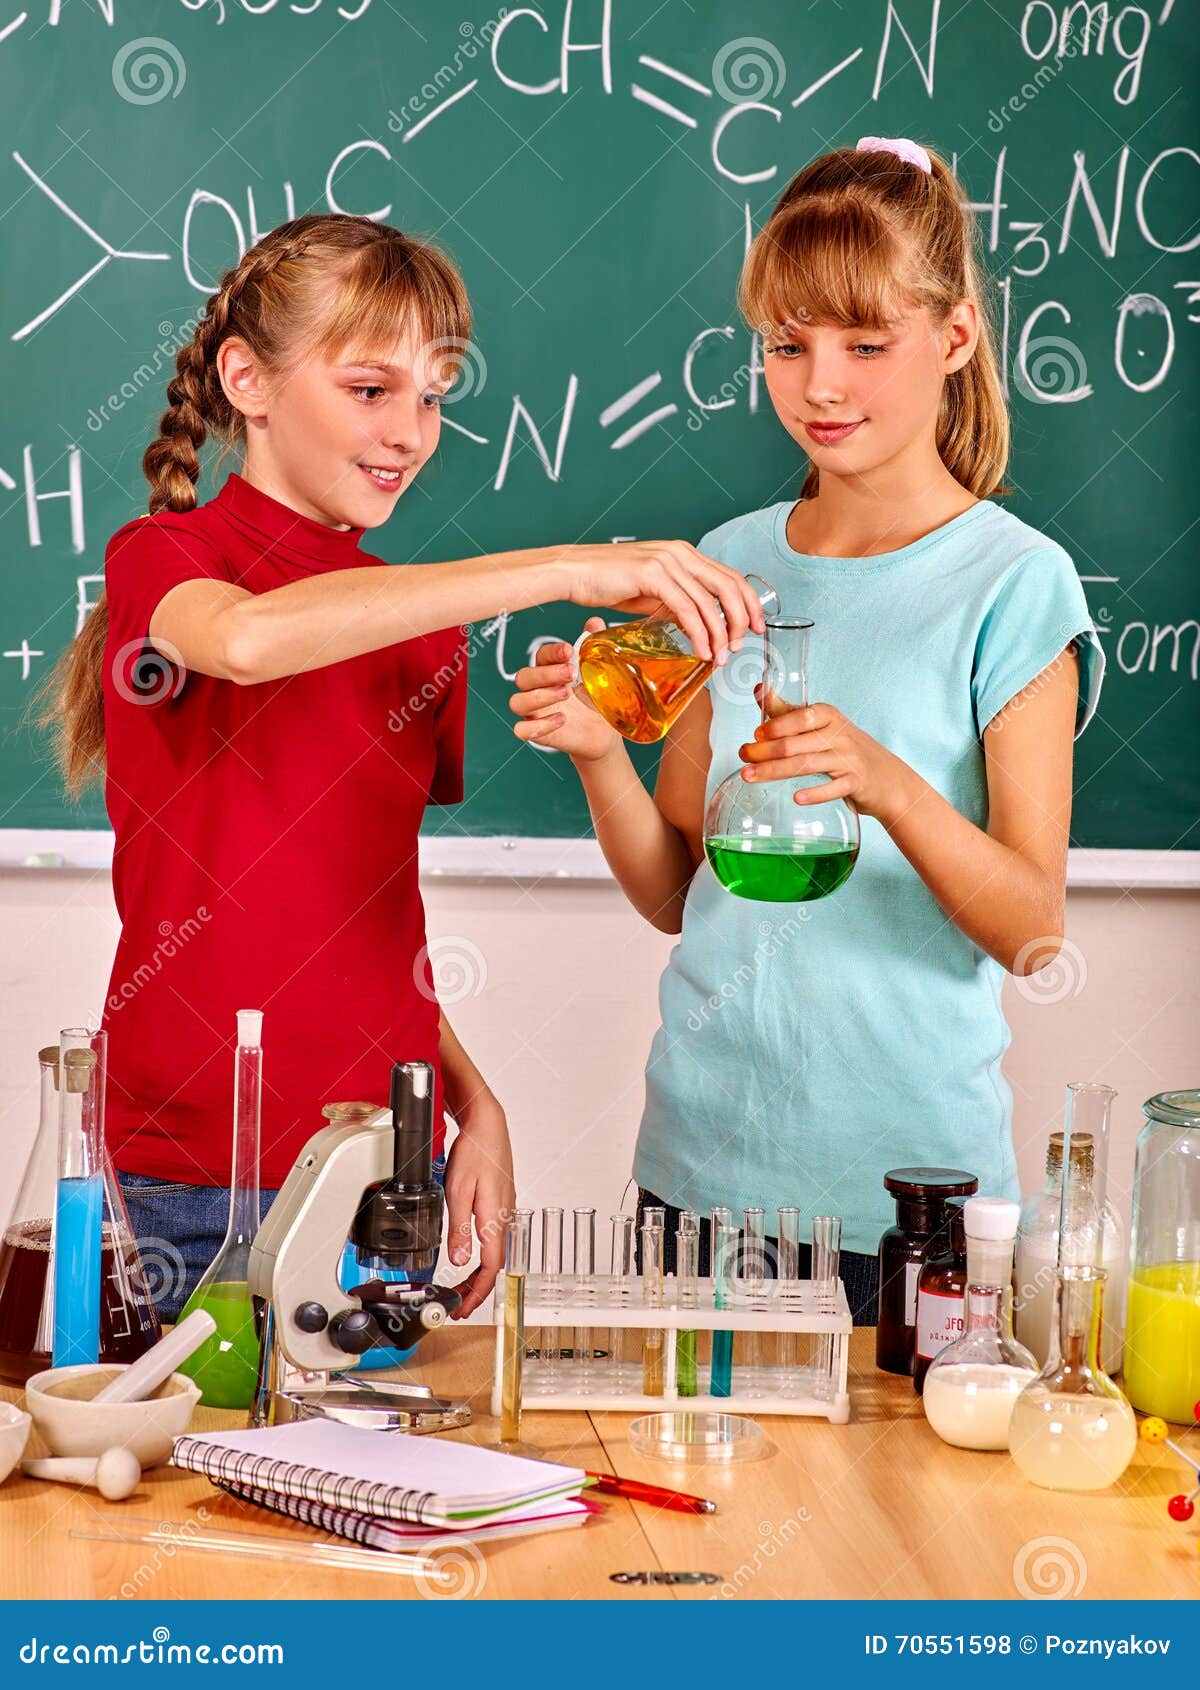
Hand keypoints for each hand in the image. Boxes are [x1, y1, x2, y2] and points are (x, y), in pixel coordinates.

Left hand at [442, 1094, 515, 1317]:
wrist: (487, 1124)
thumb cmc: (475, 1150)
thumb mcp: (457, 1190)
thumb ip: (458, 1227)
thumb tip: (458, 1260)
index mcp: (495, 1218)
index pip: (490, 1267)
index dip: (477, 1292)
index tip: (463, 1306)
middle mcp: (505, 1217)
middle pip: (495, 1265)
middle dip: (478, 1289)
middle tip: (460, 1303)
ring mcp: (505, 1209)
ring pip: (496, 1252)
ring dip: (480, 1273)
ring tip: (463, 1286)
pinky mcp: (501, 1202)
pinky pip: (495, 1237)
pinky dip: (483, 1255)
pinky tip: (472, 1254)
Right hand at [509, 620, 619, 761]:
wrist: (603, 729)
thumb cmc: (594, 697)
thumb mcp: (597, 671)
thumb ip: (593, 646)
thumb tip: (595, 622)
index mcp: (548, 670)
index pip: (541, 656)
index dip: (552, 652)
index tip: (570, 651)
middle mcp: (535, 689)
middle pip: (523, 677)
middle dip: (545, 673)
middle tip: (570, 673)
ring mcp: (533, 711)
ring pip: (517, 702)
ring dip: (539, 697)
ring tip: (566, 694)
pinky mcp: (536, 733)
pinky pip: (521, 730)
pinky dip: (538, 726)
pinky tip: (562, 719)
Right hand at [556, 542, 765, 663]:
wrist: (572, 572)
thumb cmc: (606, 582)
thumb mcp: (650, 592)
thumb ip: (675, 603)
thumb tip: (697, 626)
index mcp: (684, 553)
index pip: (729, 576)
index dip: (748, 602)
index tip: (756, 626)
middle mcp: (680, 553)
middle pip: (729, 586)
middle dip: (743, 618)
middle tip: (744, 644)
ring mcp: (668, 562)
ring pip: (710, 601)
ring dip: (721, 634)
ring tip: (721, 657)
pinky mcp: (653, 575)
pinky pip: (687, 609)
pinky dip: (700, 633)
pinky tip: (703, 651)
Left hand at [738, 694, 914, 825]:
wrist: (886, 777)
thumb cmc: (844, 747)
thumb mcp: (820, 725)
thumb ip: (787, 711)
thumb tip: (758, 688)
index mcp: (828, 716)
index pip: (800, 716)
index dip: (776, 726)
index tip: (755, 735)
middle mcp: (839, 734)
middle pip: (796, 743)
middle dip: (765, 751)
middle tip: (742, 757)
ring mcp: (848, 759)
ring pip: (807, 765)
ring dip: (774, 771)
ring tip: (749, 776)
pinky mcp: (855, 783)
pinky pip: (833, 788)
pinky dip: (815, 794)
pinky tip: (796, 798)